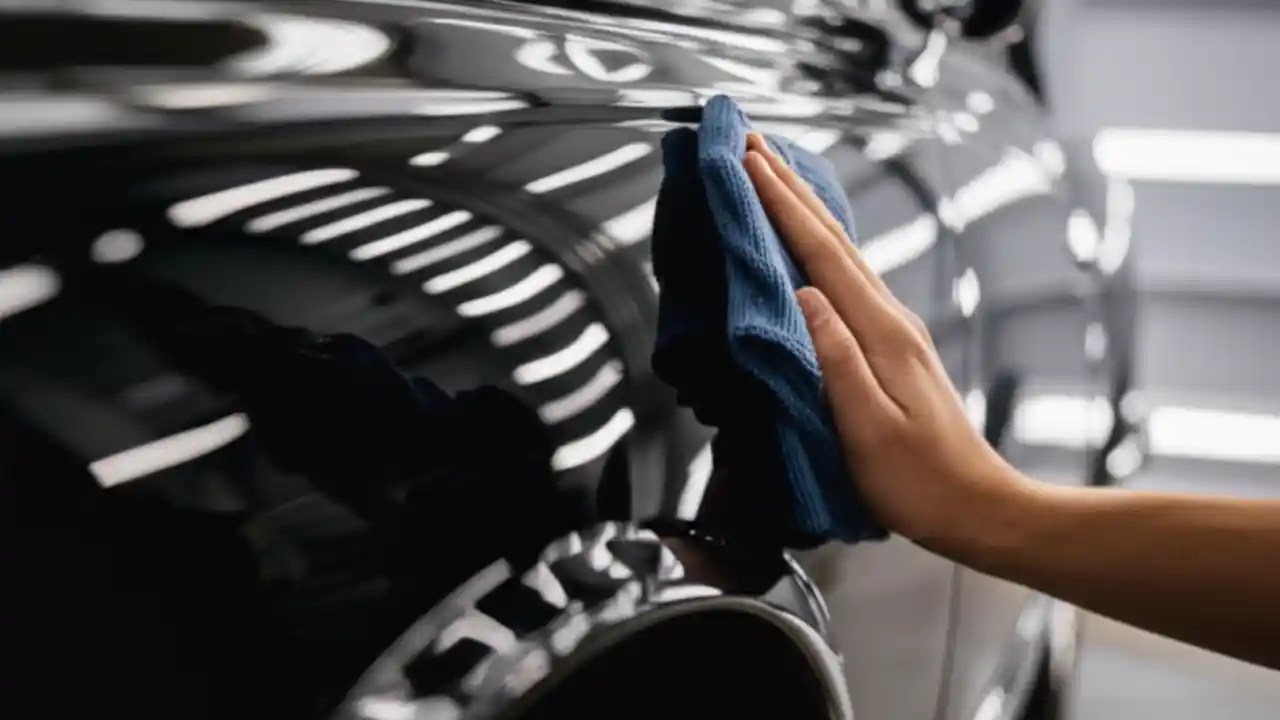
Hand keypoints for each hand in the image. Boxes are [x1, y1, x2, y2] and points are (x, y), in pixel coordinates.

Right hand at [743, 134, 1029, 550]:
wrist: (977, 507)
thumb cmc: (917, 483)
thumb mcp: (867, 430)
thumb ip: (836, 360)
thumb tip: (803, 294)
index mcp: (880, 335)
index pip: (821, 255)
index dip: (782, 205)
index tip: (748, 161)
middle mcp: (889, 320)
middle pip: (834, 239)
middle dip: (791, 188)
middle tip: (752, 144)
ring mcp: (894, 331)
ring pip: (842, 253)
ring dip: (805, 210)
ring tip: (773, 177)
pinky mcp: (891, 347)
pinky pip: (848, 278)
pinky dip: (820, 246)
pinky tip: (810, 244)